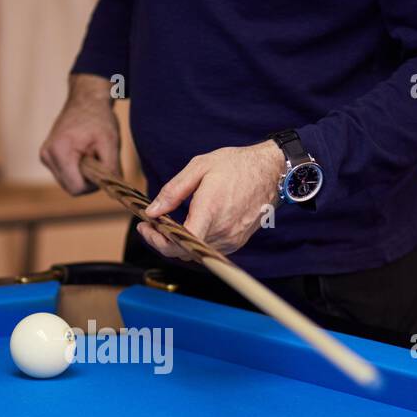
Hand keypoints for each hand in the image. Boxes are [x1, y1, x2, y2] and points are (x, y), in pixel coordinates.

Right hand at [39, 74, 121, 194]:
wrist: (86, 99)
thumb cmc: (99, 118)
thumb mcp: (110, 143)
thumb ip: (111, 169)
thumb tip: (112, 190)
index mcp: (59, 151)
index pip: (77, 188)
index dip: (93, 184)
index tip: (102, 167)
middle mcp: (47, 156)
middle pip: (72, 188)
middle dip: (88, 180)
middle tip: (98, 159)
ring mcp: (45, 157)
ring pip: (69, 183)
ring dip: (83, 175)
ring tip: (90, 154)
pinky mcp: (47, 157)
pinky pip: (65, 175)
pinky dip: (77, 170)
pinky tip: (83, 154)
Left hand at [138, 142, 283, 260]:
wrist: (271, 172)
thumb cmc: (236, 165)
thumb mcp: (200, 167)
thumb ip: (173, 191)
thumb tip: (152, 211)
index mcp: (210, 210)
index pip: (180, 242)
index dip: (158, 240)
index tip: (145, 226)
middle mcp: (222, 230)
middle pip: (183, 249)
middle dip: (161, 239)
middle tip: (149, 223)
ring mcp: (231, 239)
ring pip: (195, 251)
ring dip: (177, 240)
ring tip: (165, 222)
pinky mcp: (236, 242)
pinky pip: (208, 248)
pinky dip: (194, 240)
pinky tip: (187, 225)